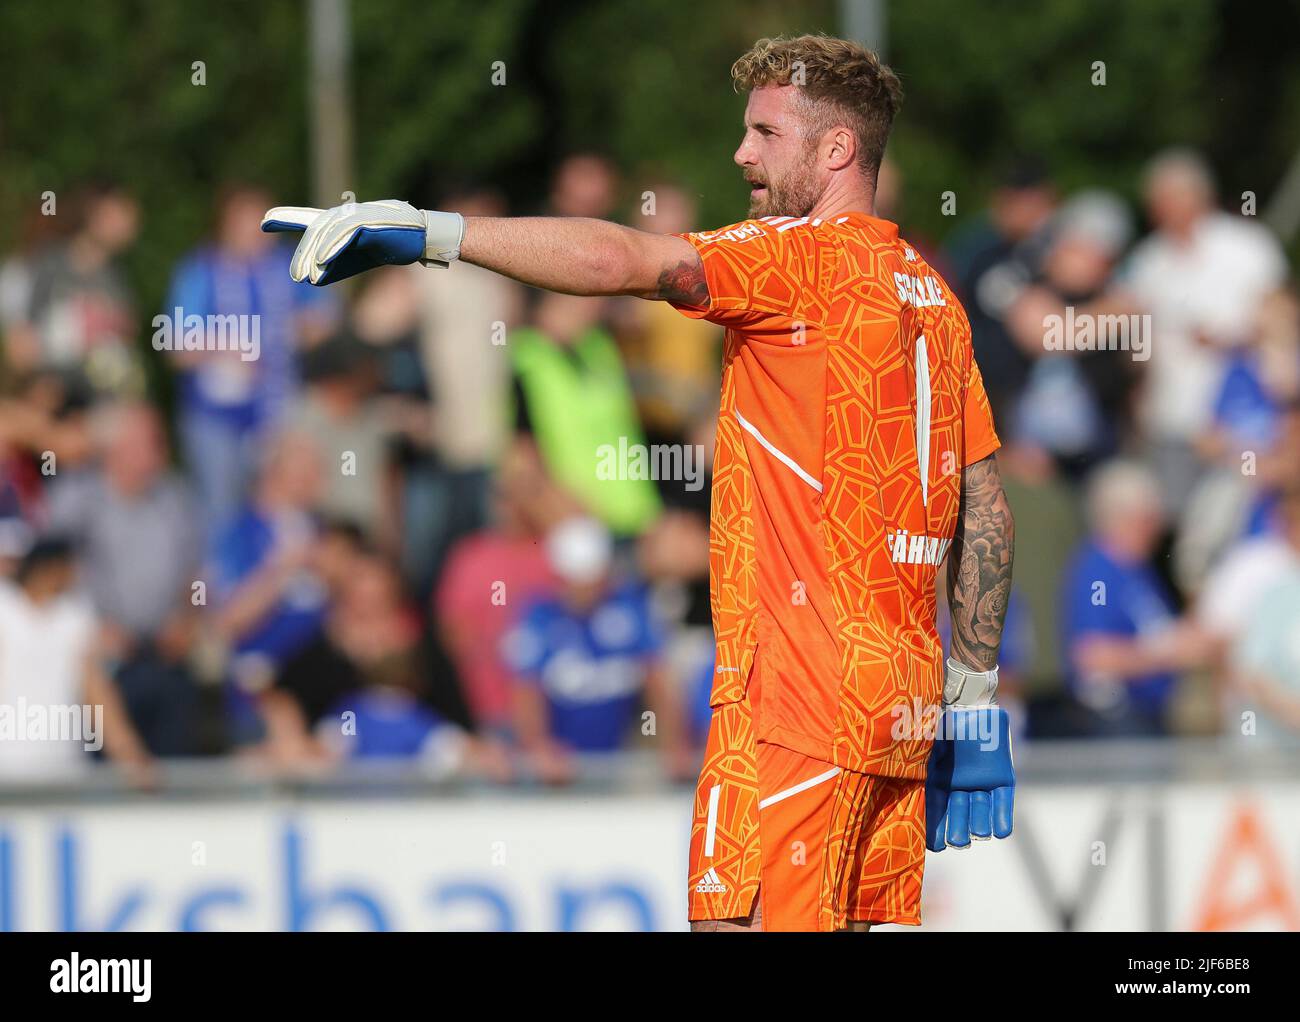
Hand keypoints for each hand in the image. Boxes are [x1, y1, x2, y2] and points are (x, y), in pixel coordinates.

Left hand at [261, 200, 464, 284]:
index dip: (286, 217)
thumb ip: (336, 266)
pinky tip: (322, 263)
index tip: (264, 221)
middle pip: (316, 230)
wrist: (422, 237)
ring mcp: (357, 216)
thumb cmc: (391, 246)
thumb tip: (313, 279)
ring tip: (306, 277)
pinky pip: (345, 235)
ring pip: (328, 233)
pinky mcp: (369, 222)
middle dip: (304, 252)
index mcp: (341, 222)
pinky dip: (332, 248)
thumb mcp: (358, 259)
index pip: (309, 218)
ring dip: (315, 256)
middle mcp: (345, 215)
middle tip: (295, 275)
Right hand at [925, 660, 1014, 851]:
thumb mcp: (922, 739)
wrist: (968, 700)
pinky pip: (1003, 803)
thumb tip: (892, 771)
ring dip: (977, 825)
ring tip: (975, 833)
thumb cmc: (939, 717)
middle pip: (956, 816)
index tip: (933, 843)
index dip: (933, 828)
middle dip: (956, 831)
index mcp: (935, 779)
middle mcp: (956, 785)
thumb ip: (913, 758)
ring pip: (979, 813)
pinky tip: (999, 831)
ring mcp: (980, 782)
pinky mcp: (1001, 777)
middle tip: (955, 840)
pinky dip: (1002, 817)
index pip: (932, 810)